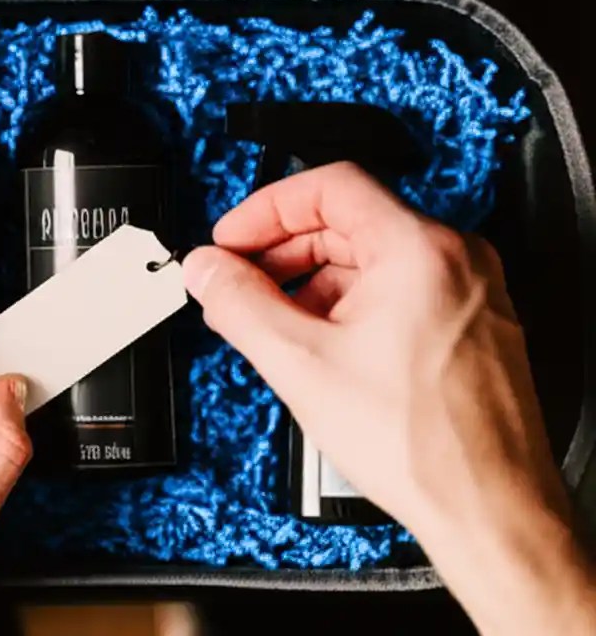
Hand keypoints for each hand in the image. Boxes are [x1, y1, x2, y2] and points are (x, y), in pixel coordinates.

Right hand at [182, 163, 594, 634]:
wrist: (486, 507)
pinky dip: (349, 306)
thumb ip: (239, 304)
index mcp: (418, 250)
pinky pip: (399, 292)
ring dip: (311, 281)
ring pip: (373, 260)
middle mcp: (456, 260)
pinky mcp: (472, 327)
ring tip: (270, 323)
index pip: (330, 187)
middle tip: (237, 282)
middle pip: (349, 222)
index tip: (233, 239)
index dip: (267, 210)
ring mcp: (471, 293)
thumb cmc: (421, 445)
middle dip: (282, 251)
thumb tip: (208, 271)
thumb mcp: (300, 364)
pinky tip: (317, 346)